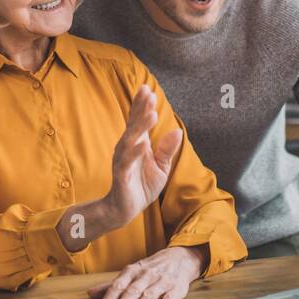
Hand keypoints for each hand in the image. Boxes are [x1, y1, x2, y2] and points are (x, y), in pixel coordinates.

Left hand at [88, 246, 205, 298]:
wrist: (179, 258)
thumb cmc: (150, 269)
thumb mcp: (130, 273)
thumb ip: (111, 285)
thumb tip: (91, 294)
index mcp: (133, 271)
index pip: (118, 285)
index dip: (110, 298)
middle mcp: (146, 275)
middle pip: (133, 291)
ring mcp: (162, 281)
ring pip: (150, 295)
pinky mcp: (176, 289)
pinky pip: (170, 298)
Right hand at [103, 85, 180, 227]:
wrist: (126, 209)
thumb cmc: (142, 185)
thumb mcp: (161, 166)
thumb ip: (167, 149)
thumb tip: (177, 130)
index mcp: (136, 143)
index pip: (138, 120)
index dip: (141, 105)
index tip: (147, 89)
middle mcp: (127, 147)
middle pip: (133, 124)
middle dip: (141, 109)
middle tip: (148, 93)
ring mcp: (122, 160)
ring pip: (130, 139)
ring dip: (140, 127)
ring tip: (151, 114)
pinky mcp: (121, 175)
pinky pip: (126, 162)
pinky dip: (134, 152)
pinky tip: (143, 144)